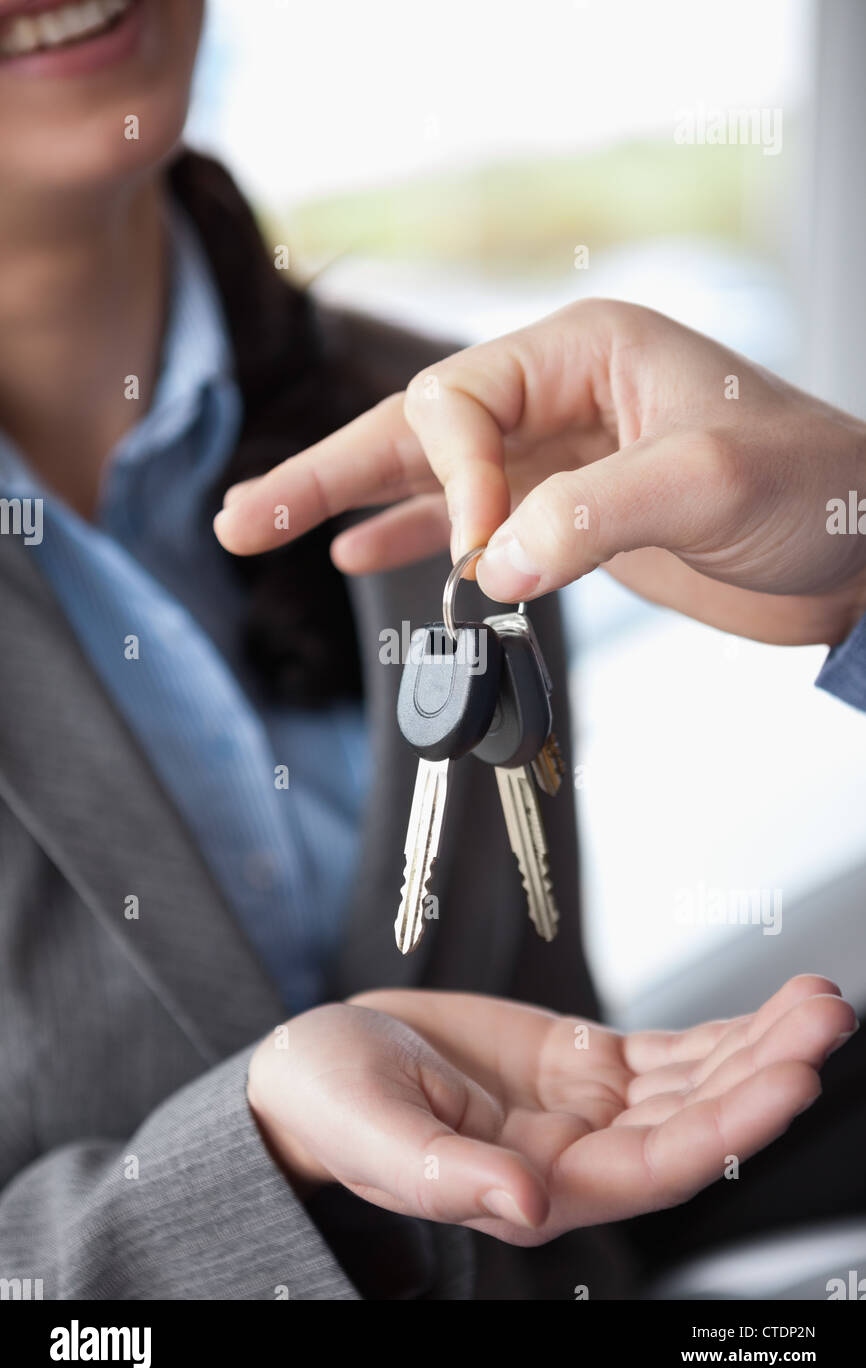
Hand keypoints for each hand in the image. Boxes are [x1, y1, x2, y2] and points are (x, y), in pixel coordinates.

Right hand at [214, 298, 865, 646]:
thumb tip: (489, 567)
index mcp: (584, 352)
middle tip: (242, 515)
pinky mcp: (571, 521)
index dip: (449, 481)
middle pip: (417, 428)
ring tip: (262, 528)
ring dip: (350, 505)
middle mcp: (561, 397)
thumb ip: (588, 518)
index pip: (462, 404)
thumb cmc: (815, 489)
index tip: (483, 557)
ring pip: (432, 479)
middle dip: (329, 469)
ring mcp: (560, 461)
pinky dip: (415, 540)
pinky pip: (471, 525)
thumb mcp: (706, 485)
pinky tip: (359, 553)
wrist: (863, 553)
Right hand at [246, 975, 855, 1244]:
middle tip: (824, 1021)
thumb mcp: (374, 1133)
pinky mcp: (580, 1063)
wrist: (316, 1063)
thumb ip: (445, 1174)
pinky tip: (768, 1010)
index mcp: (532, 1189)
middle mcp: (575, 1157)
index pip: (654, 1165)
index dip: (726, 1125)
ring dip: (758, 1045)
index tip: (788, 1078)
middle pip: (694, 1120)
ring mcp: (584, 1108)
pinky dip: (720, 1031)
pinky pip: (667, 1052)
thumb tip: (528, 1206)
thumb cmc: (330, 1105)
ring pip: (692, 1081)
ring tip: (817, 1004)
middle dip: (764, 1072)